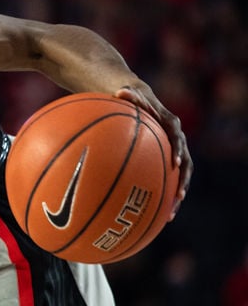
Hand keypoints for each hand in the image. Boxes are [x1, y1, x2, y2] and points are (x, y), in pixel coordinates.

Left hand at [115, 86, 193, 217]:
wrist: (140, 102)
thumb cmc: (133, 99)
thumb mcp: (131, 94)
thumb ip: (128, 95)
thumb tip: (119, 91)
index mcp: (171, 126)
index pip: (178, 140)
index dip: (179, 152)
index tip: (176, 164)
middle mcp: (176, 141)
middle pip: (186, 164)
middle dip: (183, 181)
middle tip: (179, 196)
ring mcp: (172, 152)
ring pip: (179, 177)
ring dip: (176, 194)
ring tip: (170, 213)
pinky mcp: (164, 161)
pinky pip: (167, 180)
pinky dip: (163, 195)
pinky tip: (154, 214)